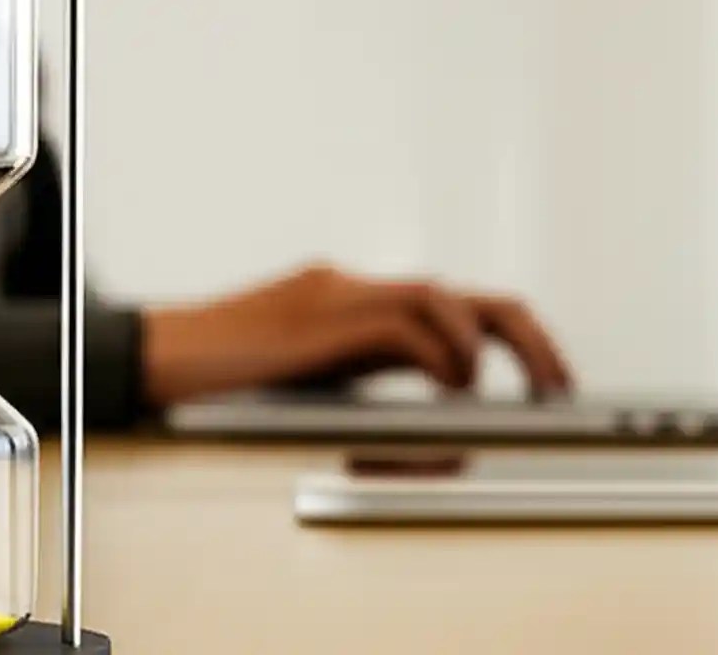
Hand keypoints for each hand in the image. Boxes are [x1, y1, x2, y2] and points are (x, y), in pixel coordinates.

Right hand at [142, 265, 572, 406]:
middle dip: (526, 336)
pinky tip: (449, 386)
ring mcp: (335, 297)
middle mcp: (354, 287)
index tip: (547, 373)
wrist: (159, 355)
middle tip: (558, 383)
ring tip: (497, 387)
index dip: (511, 334)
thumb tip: (444, 428)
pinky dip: (438, 356)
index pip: (452, 301)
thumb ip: (370, 382)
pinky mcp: (317, 321)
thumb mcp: (312, 376)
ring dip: (482, 346)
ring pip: (439, 297)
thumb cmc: (228, 376)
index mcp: (356, 298)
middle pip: (463, 292)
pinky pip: (401, 327)